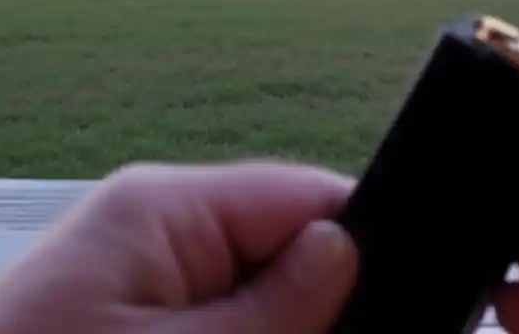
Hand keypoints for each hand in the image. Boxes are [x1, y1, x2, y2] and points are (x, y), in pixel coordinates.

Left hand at [0, 163, 357, 333]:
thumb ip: (270, 309)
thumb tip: (342, 249)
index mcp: (164, 207)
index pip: (304, 197)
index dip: (359, 249)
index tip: (394, 303)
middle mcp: (152, 227)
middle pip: (282, 253)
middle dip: (307, 307)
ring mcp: (137, 273)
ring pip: (248, 295)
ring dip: (270, 324)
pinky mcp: (124, 311)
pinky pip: (204, 315)